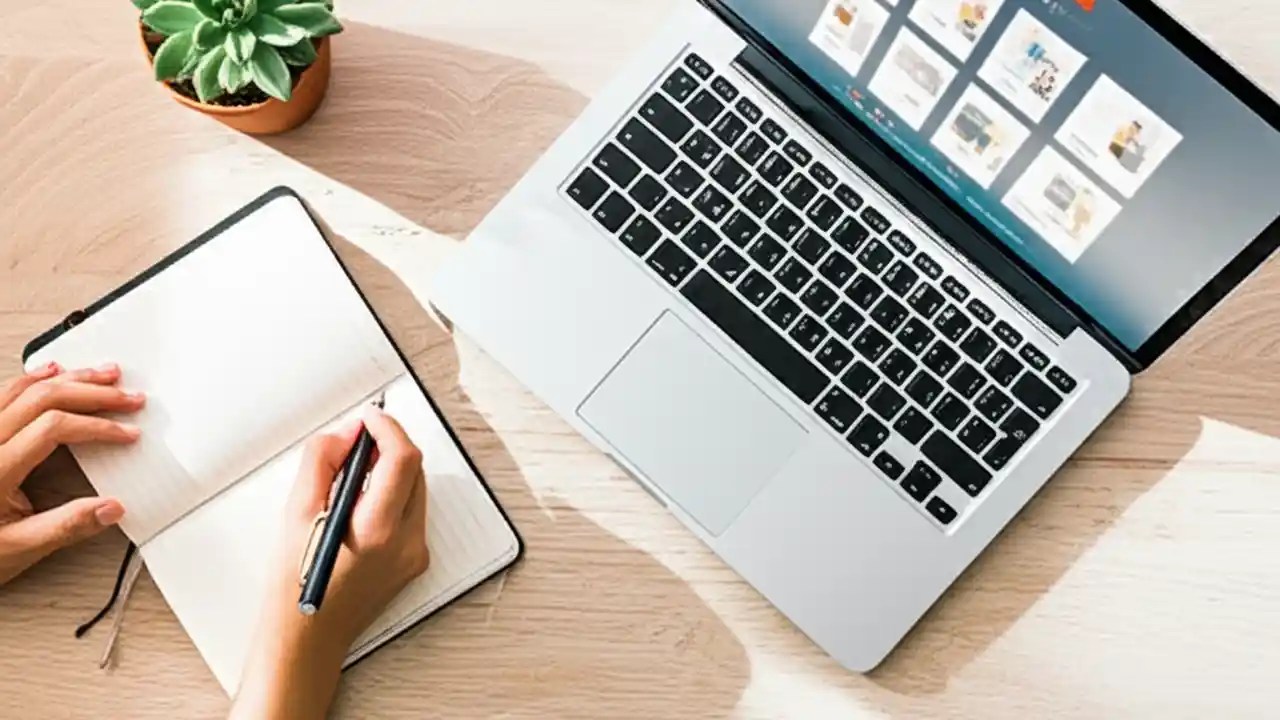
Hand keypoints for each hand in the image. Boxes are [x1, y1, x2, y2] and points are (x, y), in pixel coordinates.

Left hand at [0, 363, 143, 585]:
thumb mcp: (17, 549)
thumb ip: (65, 527)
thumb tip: (109, 508)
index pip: (54, 428)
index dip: (98, 427)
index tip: (127, 433)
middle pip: (44, 398)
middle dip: (94, 393)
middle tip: (127, 397)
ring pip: (24, 388)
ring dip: (70, 378)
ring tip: (103, 375)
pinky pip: (5, 393)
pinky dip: (35, 378)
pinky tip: (53, 373)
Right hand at [232, 406, 429, 719]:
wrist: (306, 640)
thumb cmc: (294, 586)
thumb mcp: (296, 513)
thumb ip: (323, 462)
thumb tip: (347, 433)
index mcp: (378, 531)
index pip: (402, 459)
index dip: (387, 429)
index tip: (370, 418)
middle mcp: (406, 543)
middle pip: (414, 471)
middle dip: (388, 447)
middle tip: (356, 441)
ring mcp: (414, 555)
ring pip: (415, 490)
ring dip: (390, 471)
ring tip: (353, 473)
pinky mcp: (414, 562)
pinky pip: (411, 513)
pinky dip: (391, 495)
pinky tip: (360, 502)